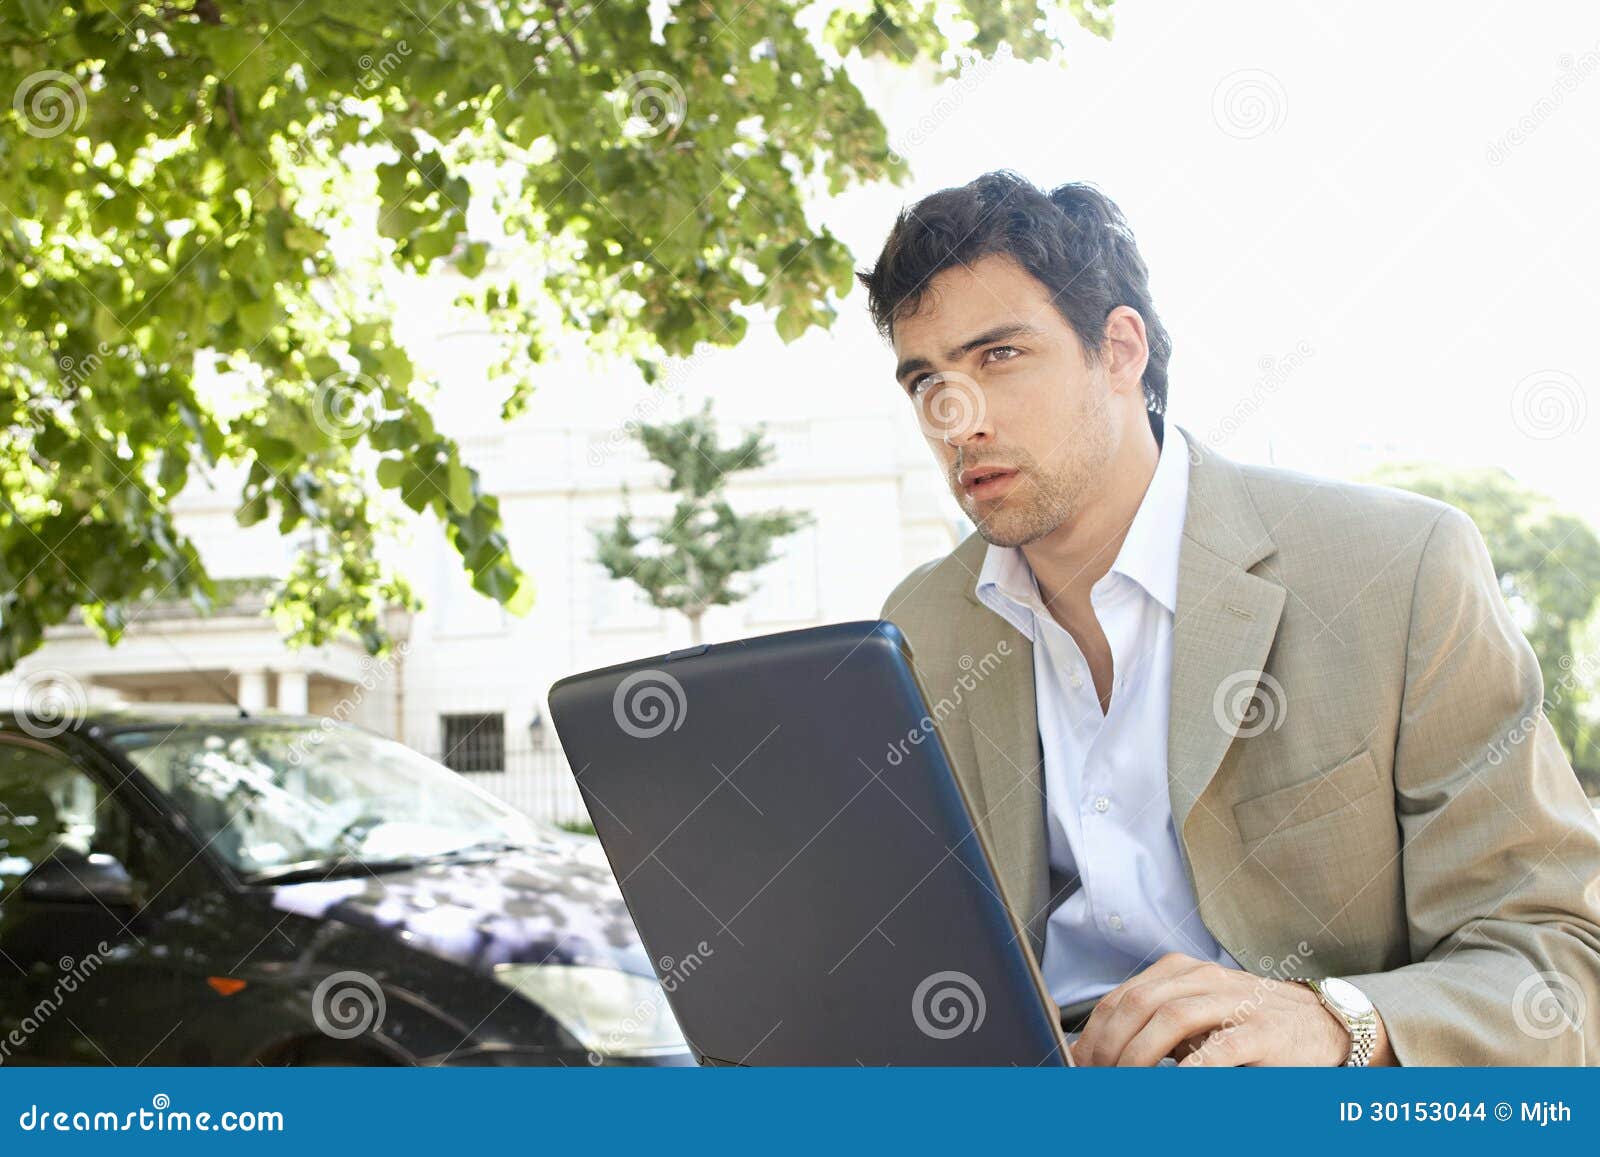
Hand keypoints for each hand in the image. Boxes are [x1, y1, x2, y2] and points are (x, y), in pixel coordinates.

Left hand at [1068, 953, 1379, 1066]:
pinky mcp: (1261, 1033)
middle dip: (1107, 1047)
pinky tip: (1171, 1085)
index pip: (1121, 997)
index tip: (1076, 1065)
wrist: (1323, 1027)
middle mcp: (1203, 979)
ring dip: (1137, 1056)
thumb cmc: (1249, 1027)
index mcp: (1181, 972)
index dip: (1092, 1033)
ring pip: (1170, 1020)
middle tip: (1093, 1080)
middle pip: (1137, 1005)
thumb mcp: (1197, 1018)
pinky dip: (1189, 1070)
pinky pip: (1218, 1050)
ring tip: (1120, 1084)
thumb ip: (1154, 1027)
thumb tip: (1098, 1055)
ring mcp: (1234, 1002)